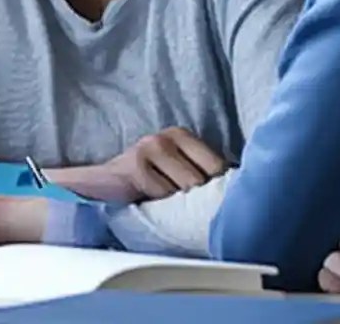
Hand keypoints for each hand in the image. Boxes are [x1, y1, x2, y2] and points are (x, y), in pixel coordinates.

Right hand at [99, 127, 227, 201]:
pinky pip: (163, 195)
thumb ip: (200, 172)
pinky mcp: (136, 166)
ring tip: (163, 200)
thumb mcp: (176, 170)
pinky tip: (146, 199)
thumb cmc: (145, 182)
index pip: (219, 165)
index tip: (207, 200)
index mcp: (182, 135)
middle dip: (196, 197)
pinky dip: (158, 205)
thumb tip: (240, 190)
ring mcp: (149, 147)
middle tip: (180, 201)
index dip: (217, 188)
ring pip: (185, 188)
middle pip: (203, 179)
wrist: (100, 184)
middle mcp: (166, 136)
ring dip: (177, 203)